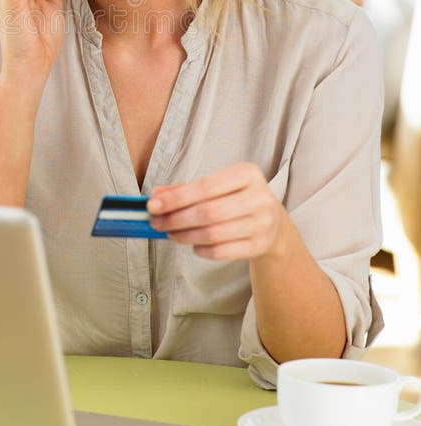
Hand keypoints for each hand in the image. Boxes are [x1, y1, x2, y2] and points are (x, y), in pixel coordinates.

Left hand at [147, 162, 284, 260]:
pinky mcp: (259, 245)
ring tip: (171, 233)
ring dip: (184, 235)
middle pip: (208, 212)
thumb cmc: (237, 198)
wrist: (272, 221)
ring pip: (213, 234)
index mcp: (247, 174)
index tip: (153, 205)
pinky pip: (221, 251)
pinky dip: (201, 249)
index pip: (205, 186)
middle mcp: (259, 197)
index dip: (176, 198)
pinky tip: (192, 244)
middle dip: (176, 219)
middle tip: (157, 223)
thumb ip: (186, 189)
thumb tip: (157, 196)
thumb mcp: (217, 186)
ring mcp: (262, 223)